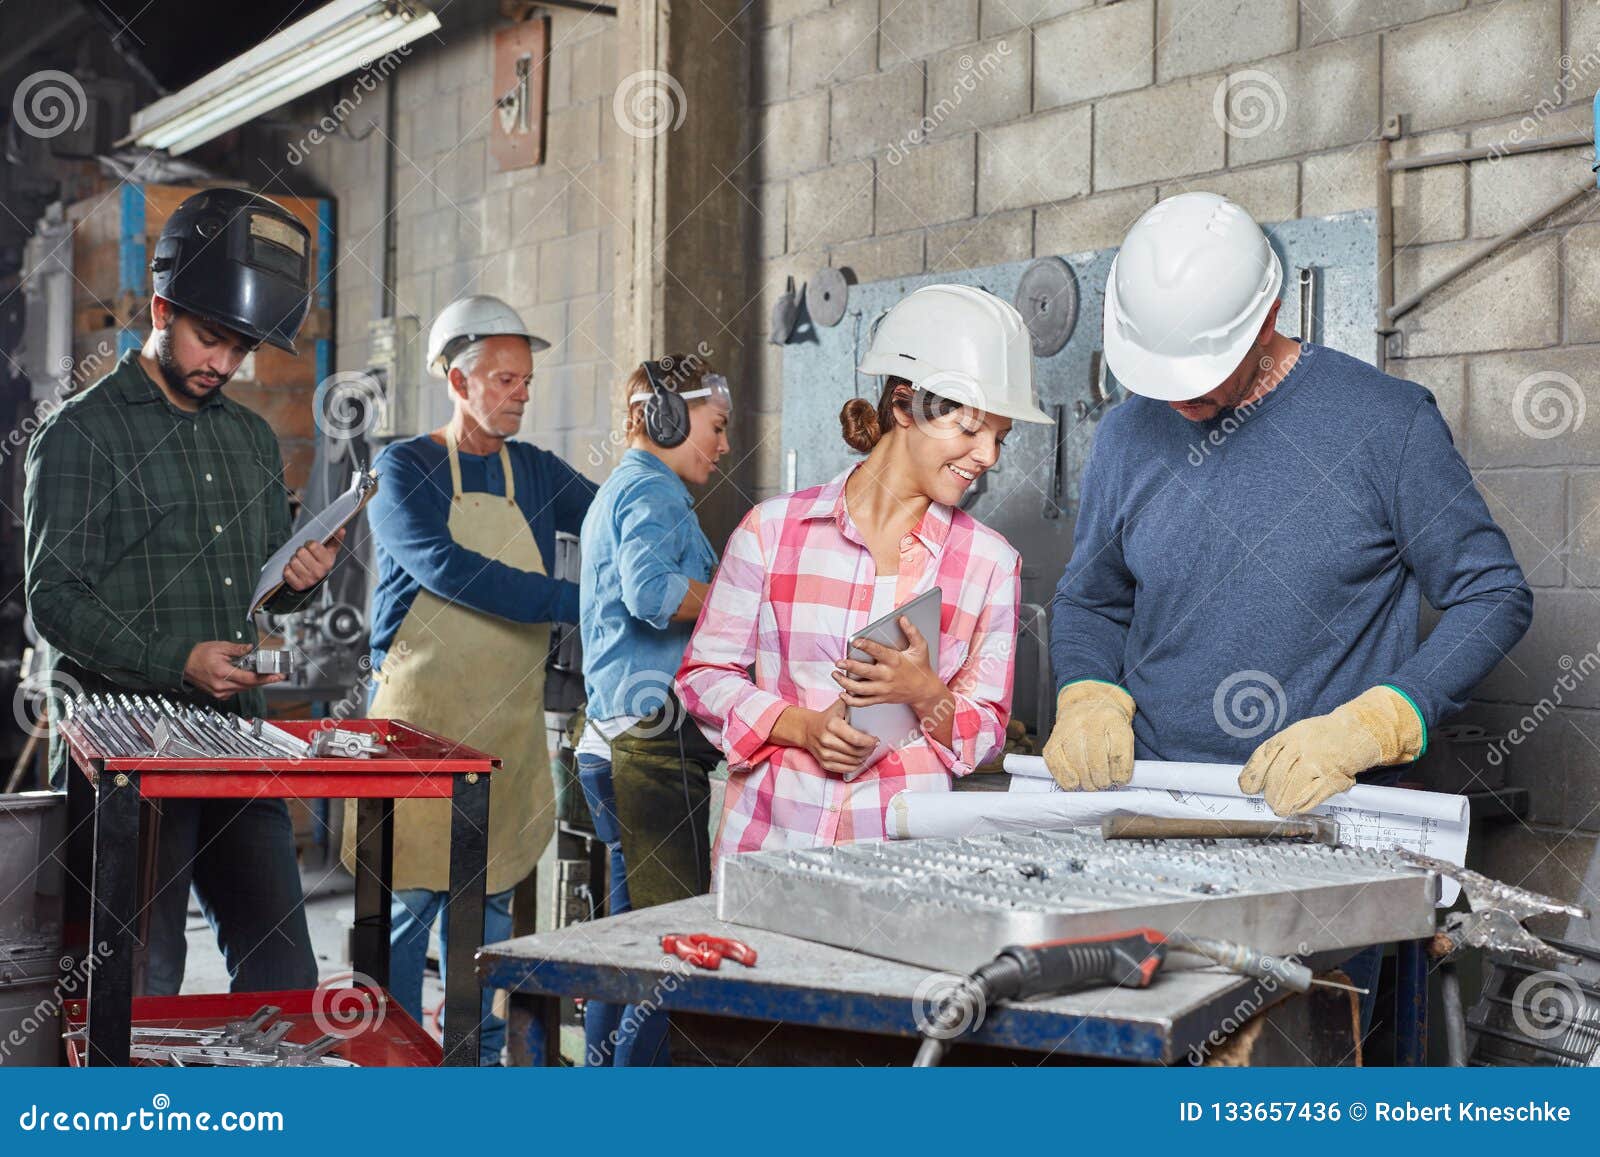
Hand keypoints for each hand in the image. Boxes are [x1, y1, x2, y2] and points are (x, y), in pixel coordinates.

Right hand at [183, 641, 284, 698]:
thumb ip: (238, 649)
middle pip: (249, 685)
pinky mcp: (219, 694)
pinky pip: (237, 690)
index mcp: (222, 674)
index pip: (250, 678)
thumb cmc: (197, 655)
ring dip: (254, 681)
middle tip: (277, 675)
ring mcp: (220, 692)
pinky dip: (244, 684)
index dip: (266, 678)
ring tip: (264, 674)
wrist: (181, 664)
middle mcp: (221, 686)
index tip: (278, 676)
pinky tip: (248, 677)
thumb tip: (251, 648)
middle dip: (264, 680)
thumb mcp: (219, 647)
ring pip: (244, 688)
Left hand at [282, 527, 344, 591]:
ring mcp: (309, 580)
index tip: (311, 547)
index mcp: (328, 562)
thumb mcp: (329, 551)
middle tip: (304, 555)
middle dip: (300, 552)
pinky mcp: (298, 586)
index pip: (312, 545)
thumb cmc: (320, 561)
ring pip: (293, 562)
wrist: (314, 579)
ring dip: (293, 560)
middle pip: (300, 552)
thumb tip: (342, 529)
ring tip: (300, 562)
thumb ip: (335, 539)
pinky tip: (294, 570)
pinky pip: (287, 572)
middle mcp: (319, 573)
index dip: (309, 544)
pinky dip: (288, 569)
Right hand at [789, 699, 879, 775]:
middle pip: (856, 752)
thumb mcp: (839, 706)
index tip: (876, 740)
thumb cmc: (827, 717)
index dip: (870, 742)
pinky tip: (860, 759)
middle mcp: (827, 740)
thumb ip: (852, 700)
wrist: (807, 729)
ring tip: (868, 751)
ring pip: (852, 762)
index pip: (856, 739)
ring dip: (864, 758)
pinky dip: (856, 765)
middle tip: (874, 746)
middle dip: (869, 750)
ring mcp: (824, 754)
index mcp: (832, 725)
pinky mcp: (824, 763)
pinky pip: (845, 769)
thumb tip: (865, 694)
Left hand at [831, 616, 941, 711]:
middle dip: (850, 666)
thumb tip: (903, 619)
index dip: (865, 646)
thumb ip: (912, 632)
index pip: (878, 652)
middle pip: (865, 672)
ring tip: (835, 674)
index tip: (854, 641)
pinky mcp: (881, 698)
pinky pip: (863, 702)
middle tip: (839, 662)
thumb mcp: (920, 647)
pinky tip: (842, 694)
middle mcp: (887, 676)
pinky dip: (851, 700)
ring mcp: (883, 689)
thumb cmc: (920, 667)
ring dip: (845, 682)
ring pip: (860, 689)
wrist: (924, 691)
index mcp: (895, 661)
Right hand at [1041, 681, 1135, 790]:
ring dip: (1086, 782)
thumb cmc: (1108, 723)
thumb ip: (1123, 755)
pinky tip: (1074, 781)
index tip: (1120, 780)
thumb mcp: (1124, 731)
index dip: (1120, 774)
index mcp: (1112, 719)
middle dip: (1102, 781)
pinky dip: (1066, 778)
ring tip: (1091, 784)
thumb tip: (1117, 782)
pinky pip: (1056, 763)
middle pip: (1096, 762)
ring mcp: (1068, 728)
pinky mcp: (1053, 738)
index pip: (1117, 754)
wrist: (1086, 702)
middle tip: (1104, 784)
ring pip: (1077, 764)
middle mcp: (1089, 721)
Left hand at [1238, 686, 1423, 815]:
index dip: (1251, 778)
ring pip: (1288, 795)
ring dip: (1283, 805)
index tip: (1247, 789)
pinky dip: (1301, 807)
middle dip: (1271, 797)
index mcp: (1287, 738)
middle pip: (1274, 783)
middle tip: (1272, 800)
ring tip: (1283, 806)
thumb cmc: (1319, 737)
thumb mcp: (1292, 735)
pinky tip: (1298, 804)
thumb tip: (1249, 783)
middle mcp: (1300, 750)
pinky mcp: (1331, 780)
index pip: (1261, 761)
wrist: (1355, 732)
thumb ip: (1271, 754)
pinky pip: (1308, 801)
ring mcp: (1316, 765)